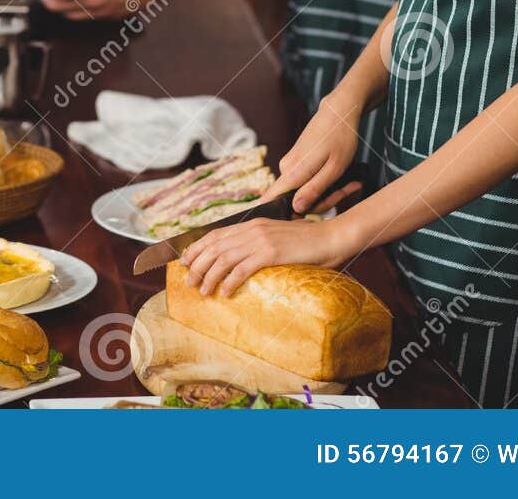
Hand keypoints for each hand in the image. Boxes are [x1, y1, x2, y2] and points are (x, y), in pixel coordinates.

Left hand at [40, 0, 177, 18]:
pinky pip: (91, 17)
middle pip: (63, 9)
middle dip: (51, 3)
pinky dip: (82, 12)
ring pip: (76, 17)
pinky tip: (84, 2)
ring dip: (65, 10)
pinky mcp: (113, 16)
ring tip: (62, 0)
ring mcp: (105, 12)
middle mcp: (96, 1)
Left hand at [179, 215, 358, 297]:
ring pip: (224, 258)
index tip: (184, 261)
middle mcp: (253, 229)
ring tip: (202, 291)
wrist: (333, 238)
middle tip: (189, 282)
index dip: (197, 247)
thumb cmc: (308, 243)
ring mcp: (262, 240)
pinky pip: (243, 268)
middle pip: (215, 246)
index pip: (216, 234)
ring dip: (209, 276)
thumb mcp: (278, 239)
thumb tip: (242, 260)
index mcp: (252, 224)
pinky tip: (224, 292)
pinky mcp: (272, 252)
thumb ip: (259, 244)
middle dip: (197, 265)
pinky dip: (230, 281)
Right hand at [276, 89, 366, 214]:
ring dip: (326, 193)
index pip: (272, 199)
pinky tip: (341, 178)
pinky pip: (305, 182)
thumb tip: (296, 209)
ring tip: (350, 184)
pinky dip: (323, 183)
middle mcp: (286, 169)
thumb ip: (314, 189)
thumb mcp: (334, 168)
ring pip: (303, 191)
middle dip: (323, 202)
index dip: (285, 216)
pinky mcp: (296, 162)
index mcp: (293, 172)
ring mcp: (290, 164)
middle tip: (347, 191)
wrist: (338, 112)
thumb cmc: (340, 138)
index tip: (307, 218)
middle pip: (296, 200)